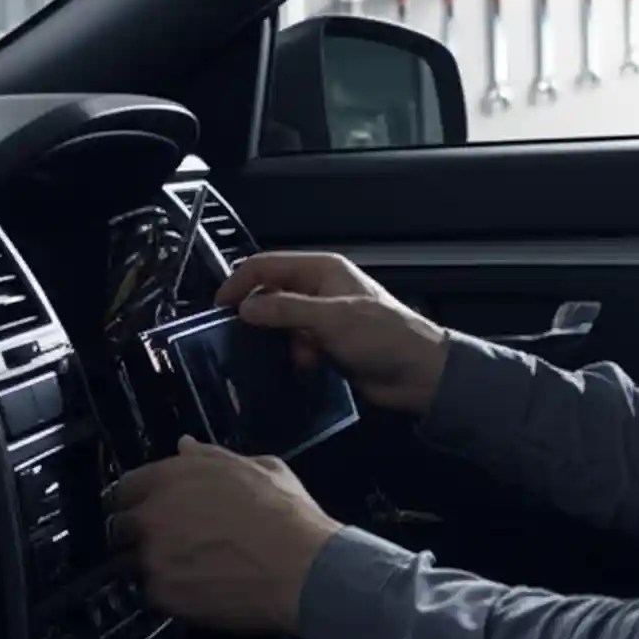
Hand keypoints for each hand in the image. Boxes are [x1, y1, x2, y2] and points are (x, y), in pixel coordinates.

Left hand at [106, 436, 341, 632]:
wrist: (302, 568)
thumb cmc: (285, 511)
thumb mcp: (257, 467)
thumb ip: (211, 457)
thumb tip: (184, 445)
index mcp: (170, 477)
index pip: (123, 488)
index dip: (134, 500)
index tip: (145, 509)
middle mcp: (152, 515)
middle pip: (119, 528)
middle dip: (135, 534)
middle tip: (167, 543)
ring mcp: (154, 557)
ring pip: (133, 564)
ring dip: (150, 565)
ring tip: (185, 569)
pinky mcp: (163, 594)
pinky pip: (153, 594)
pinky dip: (170, 592)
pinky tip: (198, 588)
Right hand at [216, 252, 449, 414]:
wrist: (419, 374)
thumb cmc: (381, 337)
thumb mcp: (331, 319)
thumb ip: (286, 309)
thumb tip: (245, 308)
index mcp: (322, 269)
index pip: (268, 264)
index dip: (240, 281)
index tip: (219, 308)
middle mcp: (319, 289)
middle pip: (272, 293)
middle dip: (260, 316)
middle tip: (242, 339)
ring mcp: (323, 318)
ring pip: (282, 323)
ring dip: (282, 341)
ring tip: (294, 358)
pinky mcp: (328, 345)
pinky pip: (296, 345)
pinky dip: (295, 356)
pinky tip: (305, 369)